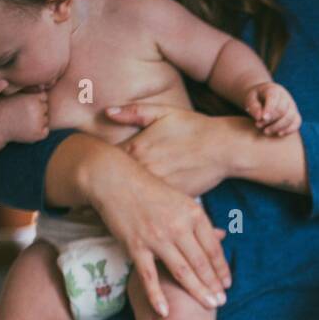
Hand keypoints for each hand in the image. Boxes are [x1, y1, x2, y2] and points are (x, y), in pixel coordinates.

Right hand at [0, 90, 49, 143]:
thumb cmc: (3, 107)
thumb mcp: (15, 94)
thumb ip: (29, 90)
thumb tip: (44, 86)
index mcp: (33, 98)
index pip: (44, 97)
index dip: (34, 100)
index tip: (24, 104)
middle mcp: (38, 110)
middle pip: (45, 108)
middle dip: (37, 110)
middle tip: (23, 114)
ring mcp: (39, 123)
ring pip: (46, 120)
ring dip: (38, 120)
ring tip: (23, 121)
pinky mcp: (38, 134)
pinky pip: (45, 131)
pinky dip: (39, 131)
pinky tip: (26, 128)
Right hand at [87, 156, 229, 310]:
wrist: (114, 180)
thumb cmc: (149, 190)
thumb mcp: (181, 201)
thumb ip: (199, 222)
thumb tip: (222, 235)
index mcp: (193, 214)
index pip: (212, 248)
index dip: (221, 268)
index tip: (227, 284)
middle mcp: (178, 227)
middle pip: (201, 262)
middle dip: (214, 284)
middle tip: (222, 301)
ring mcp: (157, 238)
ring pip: (182, 271)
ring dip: (197, 291)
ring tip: (209, 305)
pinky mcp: (136, 246)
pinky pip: (149, 276)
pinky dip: (156, 295)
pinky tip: (165, 311)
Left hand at [103, 102, 236, 194]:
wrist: (224, 148)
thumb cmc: (194, 127)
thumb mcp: (163, 112)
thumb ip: (133, 111)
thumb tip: (107, 112)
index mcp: (135, 148)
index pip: (105, 160)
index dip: (98, 164)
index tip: (94, 167)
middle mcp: (143, 170)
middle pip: (114, 183)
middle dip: (107, 184)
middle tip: (100, 186)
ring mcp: (157, 187)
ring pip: (132, 198)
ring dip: (125, 198)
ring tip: (118, 200)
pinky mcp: (172, 200)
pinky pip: (153, 207)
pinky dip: (147, 207)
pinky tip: (144, 208)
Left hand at [243, 82, 300, 136]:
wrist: (263, 96)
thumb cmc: (255, 98)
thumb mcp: (249, 98)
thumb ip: (253, 106)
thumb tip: (259, 117)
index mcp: (273, 89)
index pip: (274, 99)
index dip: (269, 110)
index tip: (261, 118)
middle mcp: (285, 96)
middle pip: (282, 110)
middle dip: (270, 120)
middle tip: (258, 125)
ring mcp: (292, 105)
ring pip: (290, 117)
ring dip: (278, 127)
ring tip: (266, 131)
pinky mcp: (295, 114)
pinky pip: (297, 122)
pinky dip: (289, 129)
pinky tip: (279, 133)